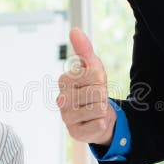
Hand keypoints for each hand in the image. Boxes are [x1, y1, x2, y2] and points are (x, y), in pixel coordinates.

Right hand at [57, 28, 116, 145]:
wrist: (98, 116)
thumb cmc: (93, 89)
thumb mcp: (93, 68)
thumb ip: (84, 49)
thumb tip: (74, 30)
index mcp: (64, 81)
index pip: (94, 75)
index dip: (101, 80)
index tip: (95, 84)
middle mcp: (61, 99)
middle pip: (97, 93)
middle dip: (102, 96)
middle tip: (95, 99)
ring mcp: (66, 117)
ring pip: (97, 109)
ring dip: (102, 110)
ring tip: (94, 109)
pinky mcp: (75, 133)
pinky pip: (97, 125)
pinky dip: (101, 123)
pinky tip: (94, 122)